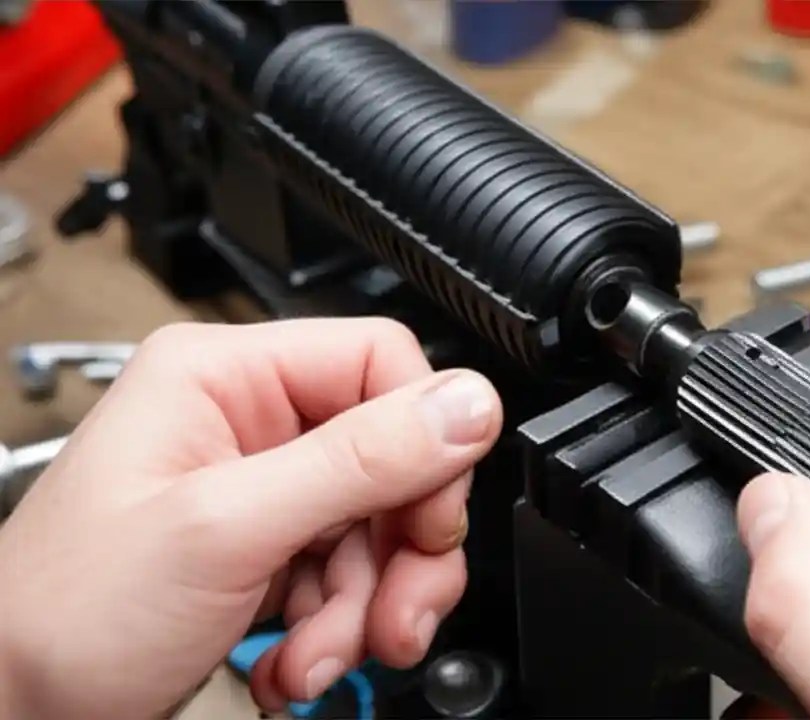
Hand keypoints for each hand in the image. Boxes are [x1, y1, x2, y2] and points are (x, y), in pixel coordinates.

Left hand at [0, 319, 501, 718]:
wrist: (10, 713)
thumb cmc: (65, 614)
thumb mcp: (227, 528)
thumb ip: (359, 462)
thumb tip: (468, 404)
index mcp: (227, 376)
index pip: (381, 365)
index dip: (425, 442)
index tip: (430, 518)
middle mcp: (249, 422)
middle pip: (395, 457)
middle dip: (403, 549)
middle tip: (400, 610)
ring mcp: (261, 491)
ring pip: (382, 527)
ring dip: (370, 606)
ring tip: (323, 655)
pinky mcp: (269, 551)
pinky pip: (351, 576)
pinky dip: (340, 630)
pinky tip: (297, 662)